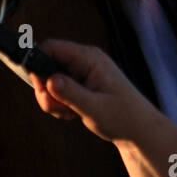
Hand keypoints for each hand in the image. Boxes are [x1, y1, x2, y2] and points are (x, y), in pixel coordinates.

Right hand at [29, 38, 158, 144]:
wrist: (138, 129)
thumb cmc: (122, 117)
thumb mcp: (94, 108)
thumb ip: (70, 93)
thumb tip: (49, 80)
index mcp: (89, 58)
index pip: (52, 47)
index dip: (39, 64)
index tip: (41, 88)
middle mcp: (84, 61)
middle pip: (47, 65)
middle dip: (46, 90)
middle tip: (59, 108)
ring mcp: (82, 72)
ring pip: (50, 81)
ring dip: (53, 100)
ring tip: (70, 113)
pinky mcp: (80, 84)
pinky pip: (58, 91)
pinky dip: (59, 104)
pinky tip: (73, 114)